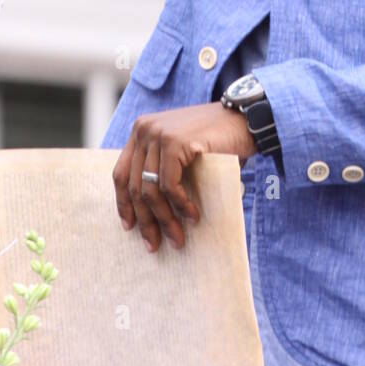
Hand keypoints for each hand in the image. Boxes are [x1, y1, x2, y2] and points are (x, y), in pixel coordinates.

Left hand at [113, 103, 255, 252]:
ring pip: (151, 189)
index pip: (121, 173)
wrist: (244, 120)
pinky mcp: (174, 142)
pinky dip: (180, 205)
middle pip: (134, 185)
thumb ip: (162, 168)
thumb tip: (149, 213)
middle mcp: (144, 130)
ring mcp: (158, 134)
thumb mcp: (180, 152)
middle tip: (153, 245)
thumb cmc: (216, 141)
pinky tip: (192, 217)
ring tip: (177, 238)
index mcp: (141, 131)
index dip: (123, 203)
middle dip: (145, 220)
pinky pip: (169, 185)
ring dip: (164, 219)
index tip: (130, 227)